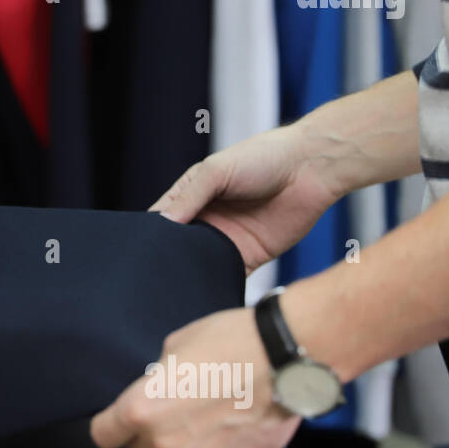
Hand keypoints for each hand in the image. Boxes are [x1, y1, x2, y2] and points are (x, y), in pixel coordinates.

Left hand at [89, 308, 300, 447]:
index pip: (103, 435)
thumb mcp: (176, 345)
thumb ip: (158, 376)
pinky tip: (225, 440)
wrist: (284, 361)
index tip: (122, 421)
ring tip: (206, 425)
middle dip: (151, 433)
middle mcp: (163, 443)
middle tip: (178, 411)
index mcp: (141, 408)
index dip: (112, 426)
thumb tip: (158, 387)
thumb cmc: (228, 342)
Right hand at [150, 125, 342, 273]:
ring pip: (200, 263)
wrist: (311, 169)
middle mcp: (206, 219)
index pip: (161, 219)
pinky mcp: (250, 256)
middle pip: (178, 246)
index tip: (137, 250)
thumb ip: (189, 197)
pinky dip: (218, 283)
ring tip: (175, 286)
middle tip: (153, 274)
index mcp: (193, 195)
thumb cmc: (263, 157)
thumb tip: (161, 225)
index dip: (149, 234)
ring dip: (190, 273)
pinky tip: (206, 290)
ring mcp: (227, 240)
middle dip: (167, 258)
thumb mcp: (216, 170)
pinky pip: (230, 275)